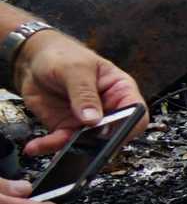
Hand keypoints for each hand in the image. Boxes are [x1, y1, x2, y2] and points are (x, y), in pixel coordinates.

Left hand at [18, 30, 141, 160]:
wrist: (34, 61)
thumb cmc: (63, 56)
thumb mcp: (75, 69)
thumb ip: (84, 93)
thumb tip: (93, 119)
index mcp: (120, 90)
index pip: (136, 113)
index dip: (130, 126)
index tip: (112, 131)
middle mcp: (107, 109)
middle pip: (113, 133)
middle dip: (98, 142)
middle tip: (81, 141)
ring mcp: (86, 121)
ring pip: (86, 142)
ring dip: (69, 147)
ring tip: (50, 143)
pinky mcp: (66, 127)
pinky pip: (62, 142)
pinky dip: (48, 146)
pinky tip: (36, 145)